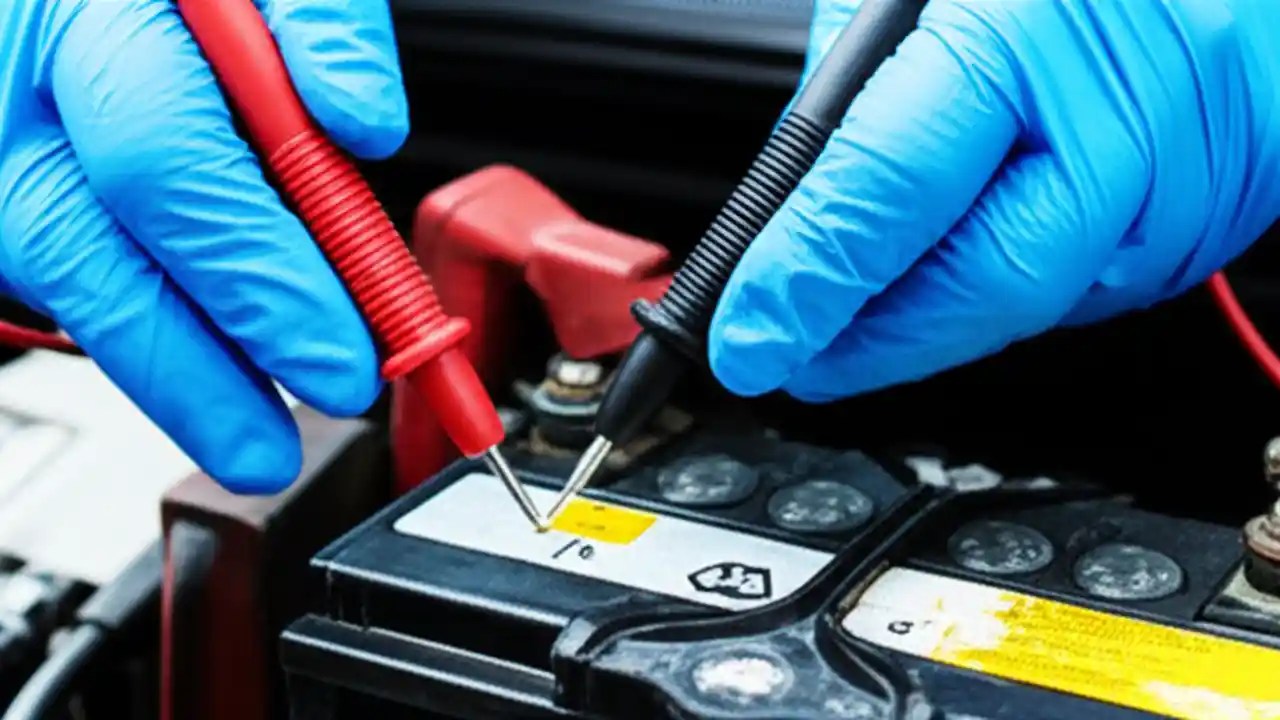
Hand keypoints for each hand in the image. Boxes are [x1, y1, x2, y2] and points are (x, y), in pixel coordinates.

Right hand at [0, 0, 406, 491]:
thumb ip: (323, 26)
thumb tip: (364, 125)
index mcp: (89, 12)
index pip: (168, 163)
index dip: (260, 278)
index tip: (340, 356)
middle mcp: (17, 84)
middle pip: (83, 249)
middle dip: (197, 363)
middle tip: (282, 434)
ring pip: (56, 279)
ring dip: (165, 374)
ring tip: (248, 440)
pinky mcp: (3, 192)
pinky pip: (52, 277)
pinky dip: (136, 331)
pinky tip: (203, 373)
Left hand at [709, 0, 1279, 400]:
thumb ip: (860, 93)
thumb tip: (798, 205)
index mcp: (1035, 26)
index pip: (896, 188)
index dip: (810, 278)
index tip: (747, 337)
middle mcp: (1131, 111)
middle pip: (985, 284)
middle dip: (869, 344)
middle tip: (791, 353)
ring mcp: (1191, 175)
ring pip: (1039, 301)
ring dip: (933, 322)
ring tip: (861, 316)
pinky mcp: (1216, 212)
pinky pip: (1094, 284)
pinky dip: (1009, 288)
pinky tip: (965, 270)